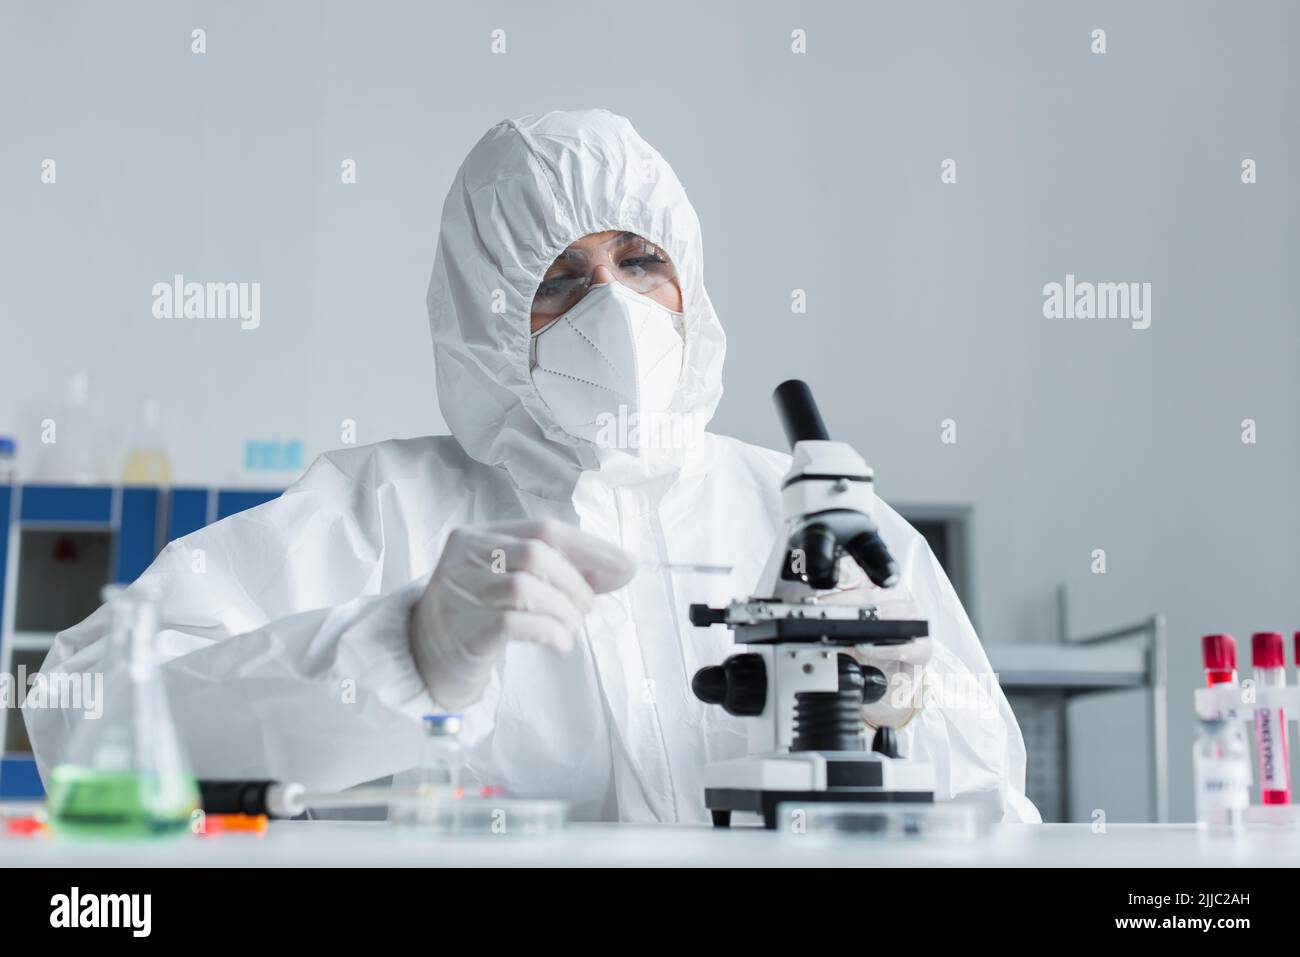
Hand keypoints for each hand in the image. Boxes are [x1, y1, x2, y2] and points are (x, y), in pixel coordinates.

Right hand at [410, 519, 635, 708]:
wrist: (425, 653)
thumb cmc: (479, 610)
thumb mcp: (513, 579)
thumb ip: (561, 569)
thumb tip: (624, 568)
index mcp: (481, 535)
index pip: (544, 528)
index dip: (590, 547)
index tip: (627, 565)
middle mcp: (466, 555)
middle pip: (538, 554)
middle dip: (576, 583)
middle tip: (586, 609)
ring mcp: (462, 591)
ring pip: (528, 588)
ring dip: (565, 611)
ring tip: (571, 629)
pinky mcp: (465, 629)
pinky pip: (516, 623)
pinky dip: (550, 631)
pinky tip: (558, 642)